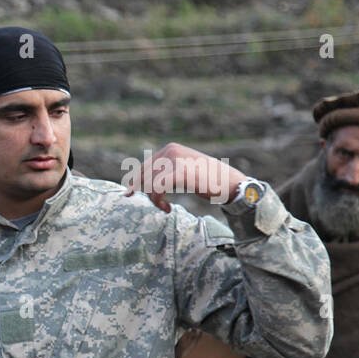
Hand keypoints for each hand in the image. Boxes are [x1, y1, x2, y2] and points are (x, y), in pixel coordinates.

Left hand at [127, 142, 245, 213]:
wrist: (230, 183)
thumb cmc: (207, 180)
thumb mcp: (184, 169)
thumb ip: (166, 169)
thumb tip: (140, 180)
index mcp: (170, 148)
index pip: (144, 166)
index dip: (135, 181)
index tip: (129, 194)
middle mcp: (171, 150)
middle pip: (144, 175)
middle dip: (146, 192)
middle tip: (158, 204)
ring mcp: (175, 159)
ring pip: (150, 184)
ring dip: (154, 200)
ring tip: (165, 207)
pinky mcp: (179, 172)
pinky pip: (157, 189)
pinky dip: (158, 201)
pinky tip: (167, 209)